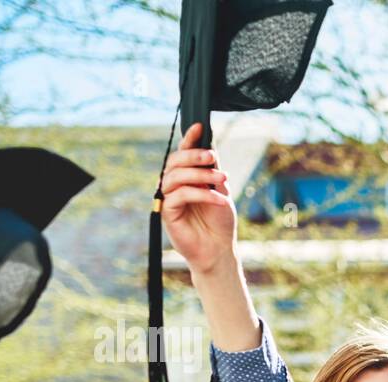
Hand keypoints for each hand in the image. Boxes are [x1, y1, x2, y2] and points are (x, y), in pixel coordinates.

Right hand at [160, 122, 236, 275]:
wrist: (220, 249)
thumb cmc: (220, 222)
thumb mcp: (221, 191)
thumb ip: (213, 172)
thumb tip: (211, 149)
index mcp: (186, 178)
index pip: (183, 154)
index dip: (189, 139)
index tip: (200, 126)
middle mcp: (174, 186)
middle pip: (174, 162)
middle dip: (194, 155)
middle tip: (212, 157)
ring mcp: (168, 198)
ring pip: (175, 176)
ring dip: (200, 174)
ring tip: (220, 178)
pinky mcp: (167, 212)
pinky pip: (180, 195)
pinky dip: (201, 193)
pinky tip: (218, 199)